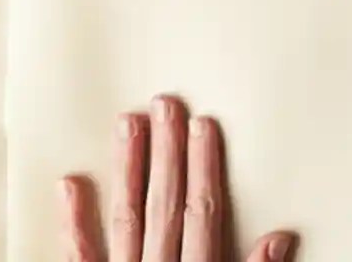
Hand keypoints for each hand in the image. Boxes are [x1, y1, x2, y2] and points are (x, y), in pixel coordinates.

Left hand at [59, 96, 293, 261]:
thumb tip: (280, 238)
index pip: (201, 211)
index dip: (203, 166)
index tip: (202, 126)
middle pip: (164, 202)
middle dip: (167, 152)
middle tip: (166, 105)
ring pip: (127, 216)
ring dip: (129, 168)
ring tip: (128, 123)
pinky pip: (81, 254)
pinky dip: (75, 221)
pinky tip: (71, 183)